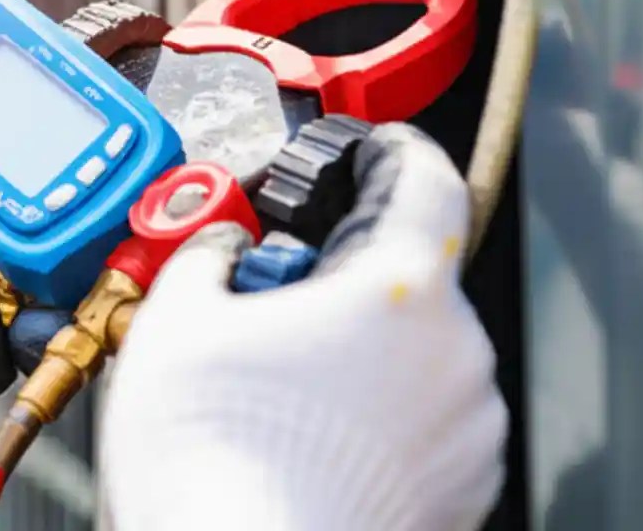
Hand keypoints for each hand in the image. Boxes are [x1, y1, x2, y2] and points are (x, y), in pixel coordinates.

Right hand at [102, 123, 506, 529]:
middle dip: (346, 279)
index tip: (375, 152)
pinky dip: (379, 417)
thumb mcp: (176, 324)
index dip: (397, 152)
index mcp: (399, 292)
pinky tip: (308, 438)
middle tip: (277, 302)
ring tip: (282, 388)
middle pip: (411, 277)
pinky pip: (425, 422)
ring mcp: (466, 431)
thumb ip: (206, 257)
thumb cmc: (216, 469)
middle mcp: (454, 357)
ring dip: (364, 352)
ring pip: (418, 355)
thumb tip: (217, 251)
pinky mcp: (459, 492)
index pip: (429, 178)